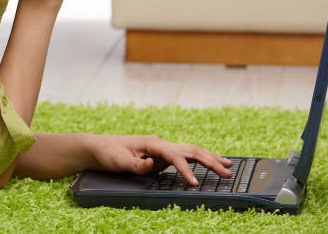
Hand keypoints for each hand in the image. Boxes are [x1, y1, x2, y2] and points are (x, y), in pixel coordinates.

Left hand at [89, 134, 232, 185]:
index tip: (194, 183)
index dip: (186, 170)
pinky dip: (200, 160)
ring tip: (228, 166)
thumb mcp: (118, 160)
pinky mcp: (162, 156)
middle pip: (191, 150)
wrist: (99, 147)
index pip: (175, 156)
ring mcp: (163, 149)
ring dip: (209, 158)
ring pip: (191, 151)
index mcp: (152, 143)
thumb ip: (135, 164)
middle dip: (210, 161)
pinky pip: (185, 158)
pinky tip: (210, 164)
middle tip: (227, 172)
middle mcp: (160, 144)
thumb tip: (152, 165)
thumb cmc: (108, 152)